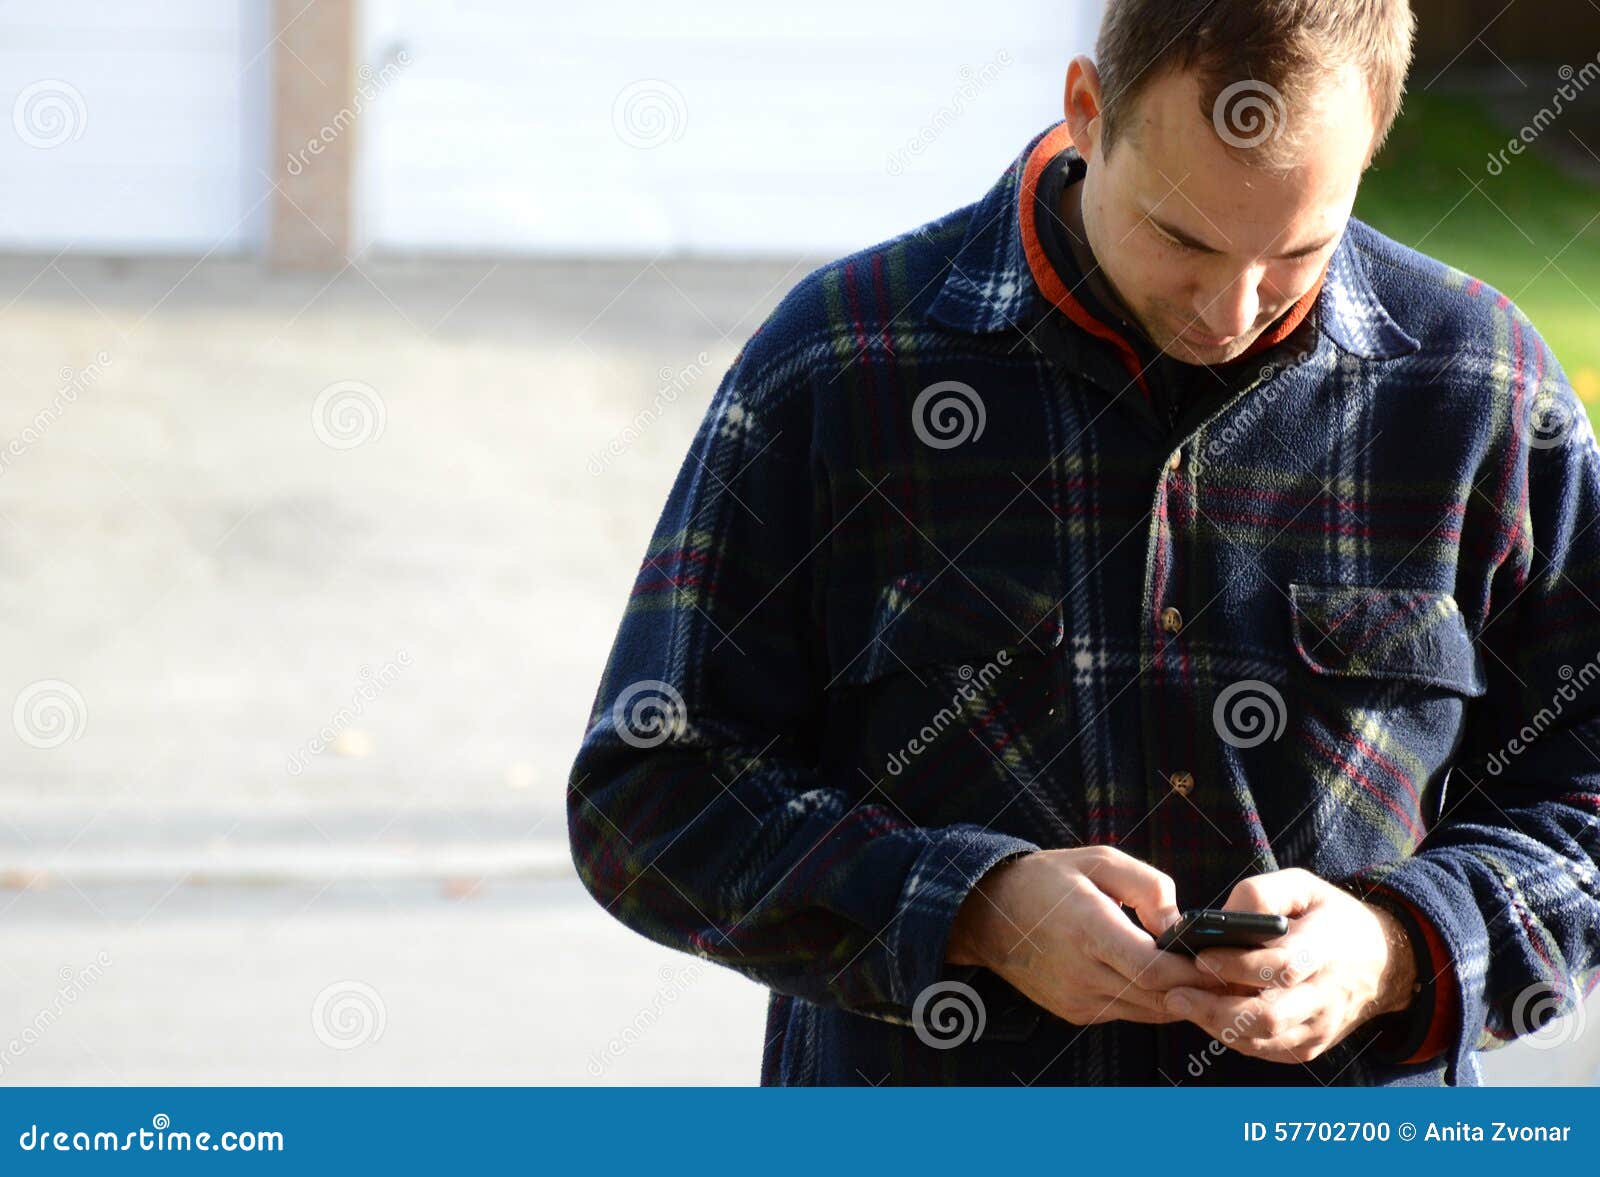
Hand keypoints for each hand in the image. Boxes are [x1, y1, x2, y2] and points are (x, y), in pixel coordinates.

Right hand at [946, 845, 1226, 1025]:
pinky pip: (1128, 1013)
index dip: (1195, 971)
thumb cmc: (1046, 880)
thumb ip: (1147, 885)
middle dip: (1199, 988)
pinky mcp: (1076, 1012)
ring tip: (1207, 978)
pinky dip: (1152, 1001)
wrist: (988, 915)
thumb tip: (1180, 924)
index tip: (1222, 959)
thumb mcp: (1097, 859)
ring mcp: (1078, 998)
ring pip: (1148, 1011)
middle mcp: (1082, 973)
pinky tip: (1166, 982)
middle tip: (1232, 974)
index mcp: (1089, 930)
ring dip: (1179, 998)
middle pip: (1159, 996)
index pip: (1155, 969)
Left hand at [1160, 867, 1419, 1062]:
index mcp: (1324, 949)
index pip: (1281, 966)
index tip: (1200, 958)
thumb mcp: (1304, 887)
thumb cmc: (1330, 917)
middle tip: (1175, 994)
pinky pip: (1266, 1050)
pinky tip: (1205, 1017)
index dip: (1238, 966)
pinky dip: (1232, 1038)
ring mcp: (1319, 1026)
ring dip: (1216, 1026)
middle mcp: (1324, 995)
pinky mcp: (1311, 1045)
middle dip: (1216, 1008)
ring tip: (1181, 1003)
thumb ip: (1263, 893)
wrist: (1382, 962)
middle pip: (1269, 1015)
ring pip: (1263, 1039)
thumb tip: (1222, 917)